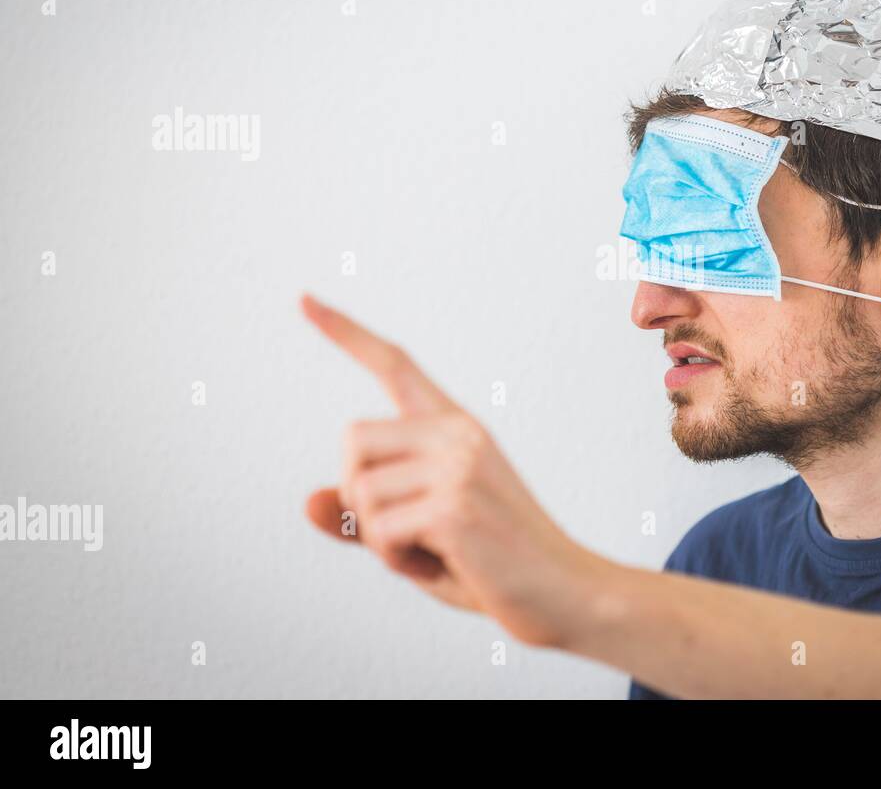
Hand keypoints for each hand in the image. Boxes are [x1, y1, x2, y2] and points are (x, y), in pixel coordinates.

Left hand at [300, 293, 606, 647]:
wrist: (564, 593)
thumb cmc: (496, 566)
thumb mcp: (422, 536)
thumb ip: (365, 518)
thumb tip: (306, 502)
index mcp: (455, 427)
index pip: (395, 364)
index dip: (346, 333)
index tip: (305, 300)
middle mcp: (458, 433)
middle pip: (352, 440)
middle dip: (357, 495)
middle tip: (407, 532)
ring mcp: (459, 465)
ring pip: (358, 490)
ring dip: (379, 538)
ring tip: (433, 552)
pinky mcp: (454, 505)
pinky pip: (378, 531)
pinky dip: (397, 560)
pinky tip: (442, 564)